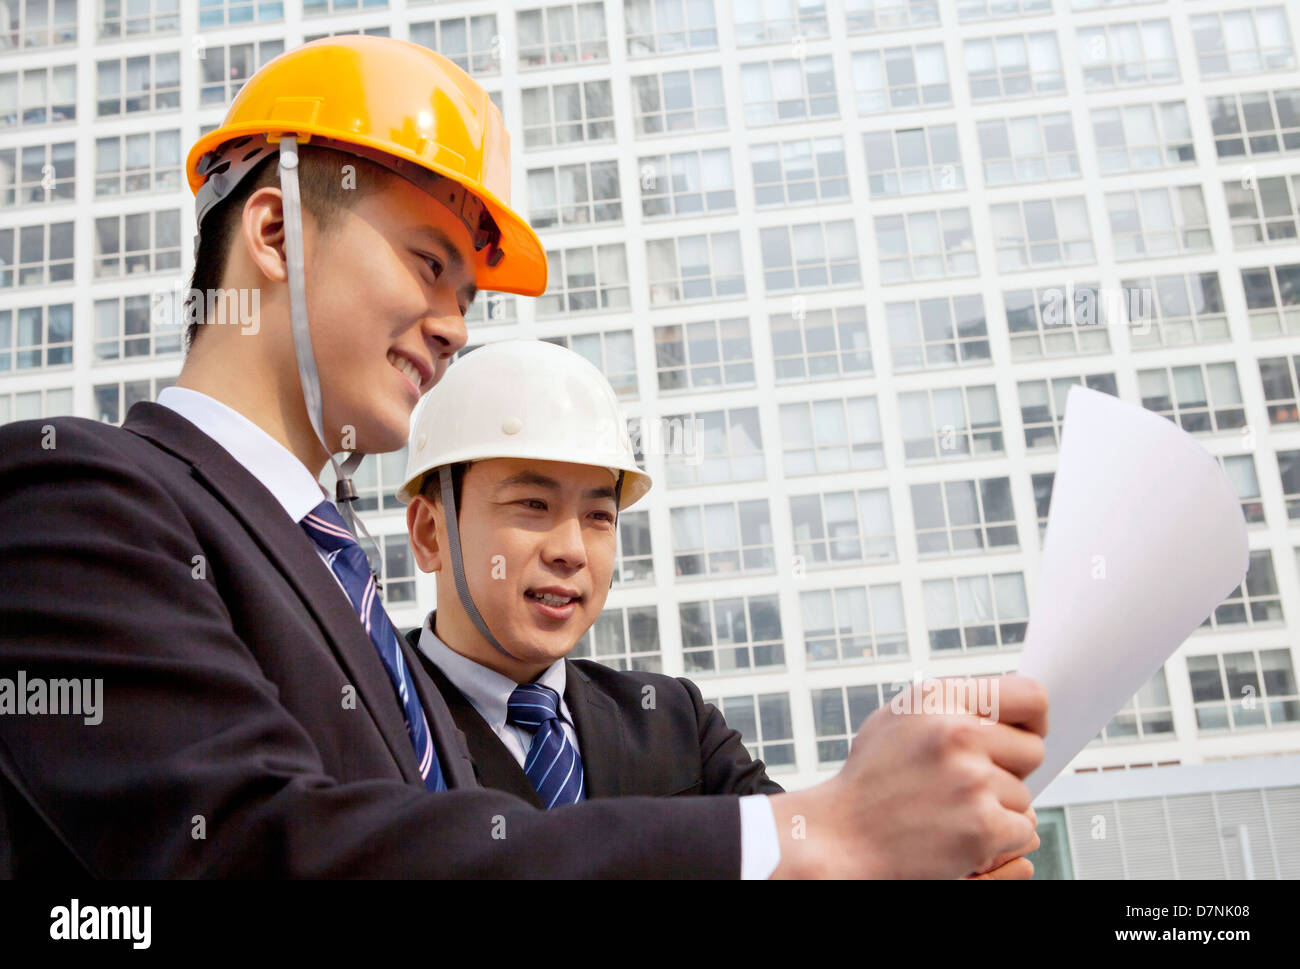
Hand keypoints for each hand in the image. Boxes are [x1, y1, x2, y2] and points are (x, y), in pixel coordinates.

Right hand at [770, 674, 1047, 878]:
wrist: (841, 836)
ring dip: (998, 808)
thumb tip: (1009, 705)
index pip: (1030, 696)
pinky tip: (960, 834)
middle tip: (969, 783)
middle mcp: (957, 733)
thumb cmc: (872, 779)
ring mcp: (971, 781)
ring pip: (1025, 797)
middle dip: (1011, 770)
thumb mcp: (900, 718)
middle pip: (1033, 750)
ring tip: (949, 810)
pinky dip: (999, 839)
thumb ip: (952, 705)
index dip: (1032, 720)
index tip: (1020, 736)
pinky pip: (1024, 831)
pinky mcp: (982, 826)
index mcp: (938, 699)